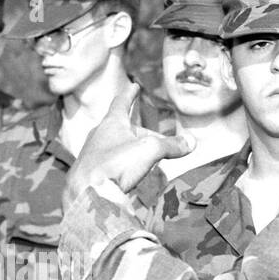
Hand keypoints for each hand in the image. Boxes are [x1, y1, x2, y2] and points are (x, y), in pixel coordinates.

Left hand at [63, 79, 192, 206]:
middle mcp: (99, 135)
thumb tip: (191, 143)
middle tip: (160, 143)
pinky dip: (123, 166)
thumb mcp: (150, 151)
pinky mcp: (90, 172)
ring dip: (133, 151)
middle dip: (143, 134)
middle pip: (125, 130)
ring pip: (118, 147)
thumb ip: (171, 145)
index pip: (121, 103)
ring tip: (146, 161)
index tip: (133, 86)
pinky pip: (111, 164)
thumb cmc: (115, 165)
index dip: (129, 95)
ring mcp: (93, 154)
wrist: (87, 194)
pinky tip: (129, 176)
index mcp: (112, 123)